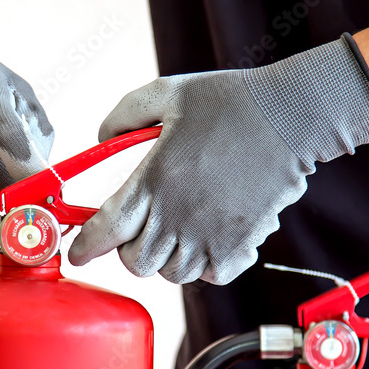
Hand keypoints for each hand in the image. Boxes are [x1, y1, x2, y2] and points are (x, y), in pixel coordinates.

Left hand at [68, 36, 368, 284]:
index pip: (104, 231)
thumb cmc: (229, 101)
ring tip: (175, 229)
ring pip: (171, 272)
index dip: (84, 247)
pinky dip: (204, 265)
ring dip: (166, 257)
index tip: (77, 252)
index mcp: (153, 182)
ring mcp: (210, 236)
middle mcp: (176, 216)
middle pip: (134, 262)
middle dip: (128, 250)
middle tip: (137, 229)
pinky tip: (207, 238)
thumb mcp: (166, 93)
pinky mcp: (240, 245)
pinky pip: (210, 275)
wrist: (291, 116)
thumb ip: (124, 115)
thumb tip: (101, 139)